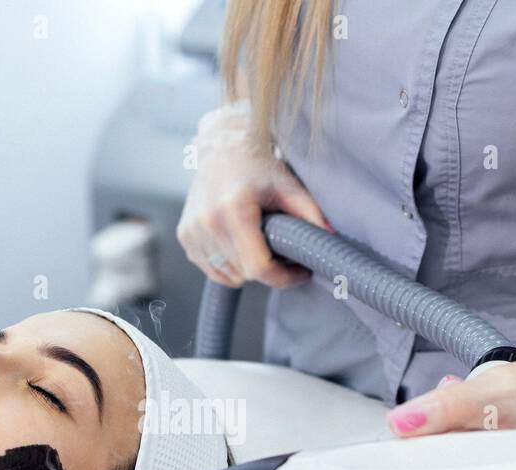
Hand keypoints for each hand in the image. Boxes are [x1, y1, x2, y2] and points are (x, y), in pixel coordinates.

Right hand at [176, 99, 333, 288]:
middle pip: (244, 274)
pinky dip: (229, 265)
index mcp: (233, 210)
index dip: (283, 277)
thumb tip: (330, 239)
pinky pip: (212, 269)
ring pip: (228, 276)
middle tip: (285, 255)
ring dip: (248, 270)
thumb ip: (310, 214)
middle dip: (269, 272)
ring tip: (262, 246)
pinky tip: (240, 244)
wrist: (222, 147)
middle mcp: (207, 223)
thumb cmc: (257, 165)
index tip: (301, 271)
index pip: (258, 267)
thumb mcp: (288, 186)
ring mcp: (192, 231)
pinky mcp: (185, 236)